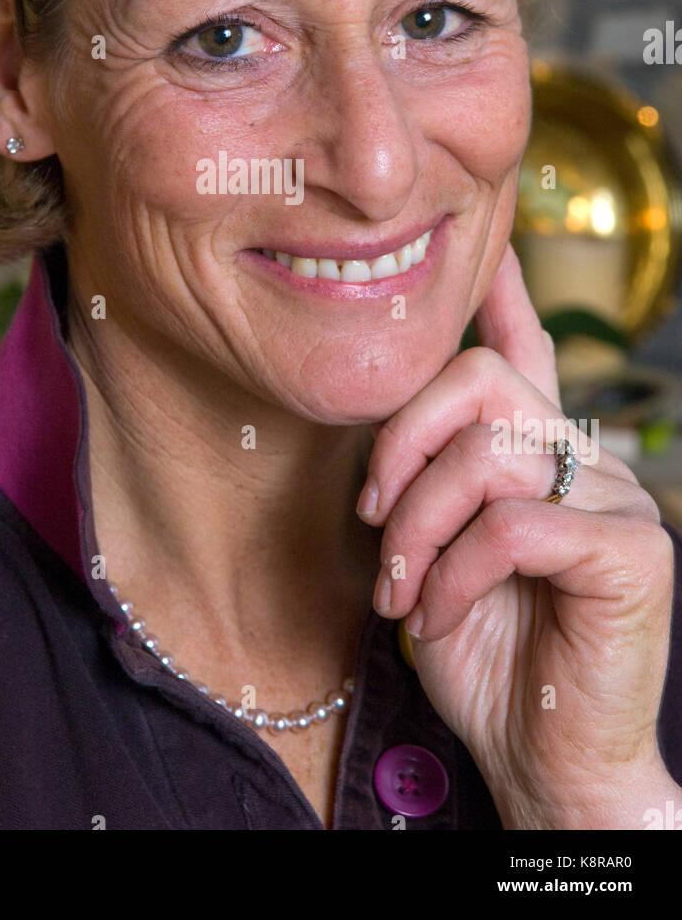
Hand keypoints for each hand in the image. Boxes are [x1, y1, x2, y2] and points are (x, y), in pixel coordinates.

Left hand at [357, 243, 677, 828]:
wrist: (542, 761)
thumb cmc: (487, 659)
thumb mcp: (437, 557)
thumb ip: (433, 486)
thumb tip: (395, 434)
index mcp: (541, 455)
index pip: (524, 351)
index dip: (501, 294)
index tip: (479, 244)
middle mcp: (586, 458)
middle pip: (481, 385)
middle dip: (402, 447)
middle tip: (373, 521)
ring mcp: (618, 499)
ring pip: (488, 456)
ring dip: (419, 527)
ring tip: (402, 588)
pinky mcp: (632, 551)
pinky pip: (515, 524)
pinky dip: (455, 573)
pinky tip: (438, 615)